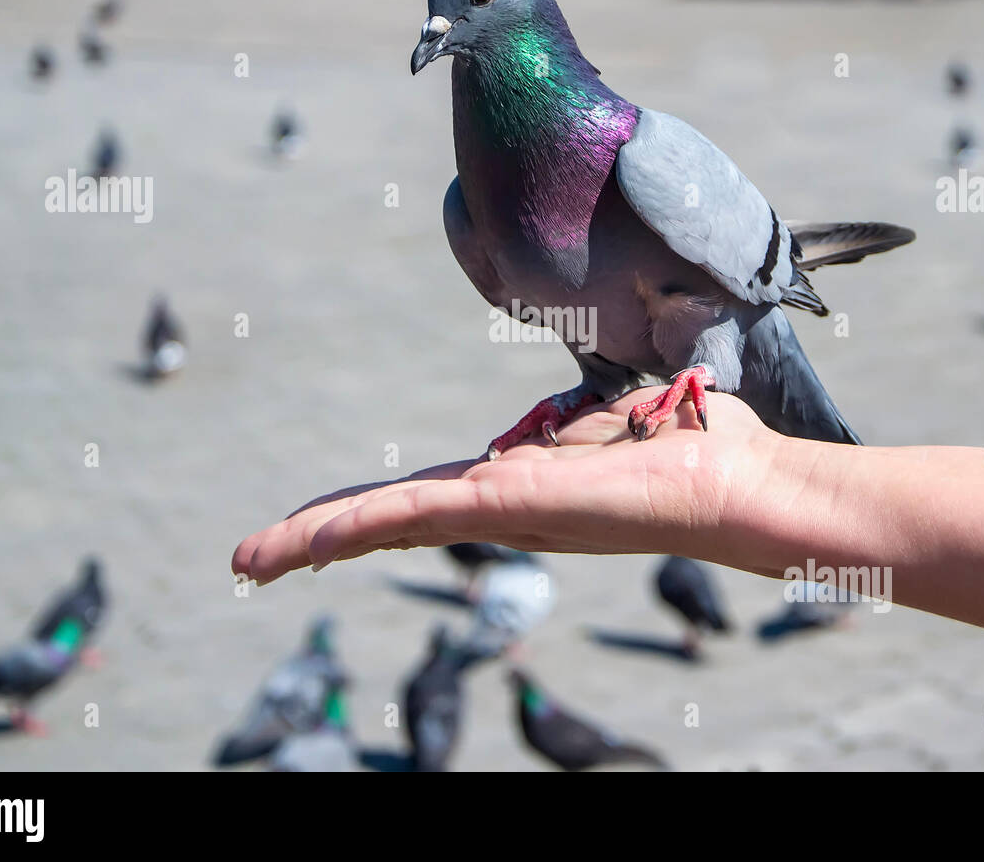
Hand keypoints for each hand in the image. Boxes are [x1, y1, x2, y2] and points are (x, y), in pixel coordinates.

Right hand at [231, 387, 790, 584]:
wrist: (733, 481)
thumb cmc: (684, 446)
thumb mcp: (607, 423)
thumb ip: (573, 429)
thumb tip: (579, 420)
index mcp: (513, 490)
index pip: (419, 501)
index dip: (360, 512)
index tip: (315, 524)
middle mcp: (497, 510)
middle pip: (388, 520)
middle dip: (316, 537)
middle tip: (250, 562)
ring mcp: (500, 513)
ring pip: (387, 524)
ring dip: (313, 539)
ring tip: (250, 562)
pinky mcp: (512, 506)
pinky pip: (417, 513)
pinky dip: (356, 525)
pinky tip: (306, 542)